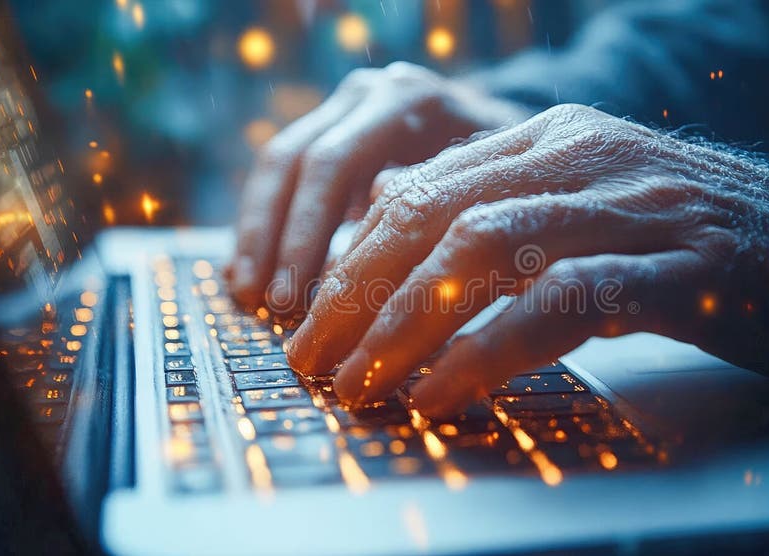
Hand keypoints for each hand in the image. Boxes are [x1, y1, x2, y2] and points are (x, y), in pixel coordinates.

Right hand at [227, 62, 532, 309]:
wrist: (520, 138)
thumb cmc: (514, 179)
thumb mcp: (492, 195)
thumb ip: (434, 220)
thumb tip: (369, 283)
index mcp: (408, 102)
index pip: (334, 165)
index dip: (305, 237)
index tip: (295, 303)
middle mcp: (371, 96)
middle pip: (297, 162)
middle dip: (275, 240)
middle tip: (269, 306)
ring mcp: (348, 109)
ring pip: (279, 166)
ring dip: (259, 235)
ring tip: (248, 296)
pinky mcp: (333, 133)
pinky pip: (284, 177)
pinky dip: (266, 227)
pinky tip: (252, 274)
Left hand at [287, 104, 768, 416]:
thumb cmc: (696, 244)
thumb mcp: (588, 209)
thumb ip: (501, 210)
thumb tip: (393, 233)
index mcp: (554, 137)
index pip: (424, 187)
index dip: (354, 256)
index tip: (314, 319)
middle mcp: (582, 156)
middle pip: (435, 214)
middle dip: (359, 291)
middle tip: (316, 358)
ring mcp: (630, 206)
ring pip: (483, 251)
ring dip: (406, 323)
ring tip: (363, 383)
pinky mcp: (675, 266)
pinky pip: (558, 303)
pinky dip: (489, 350)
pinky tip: (444, 391)